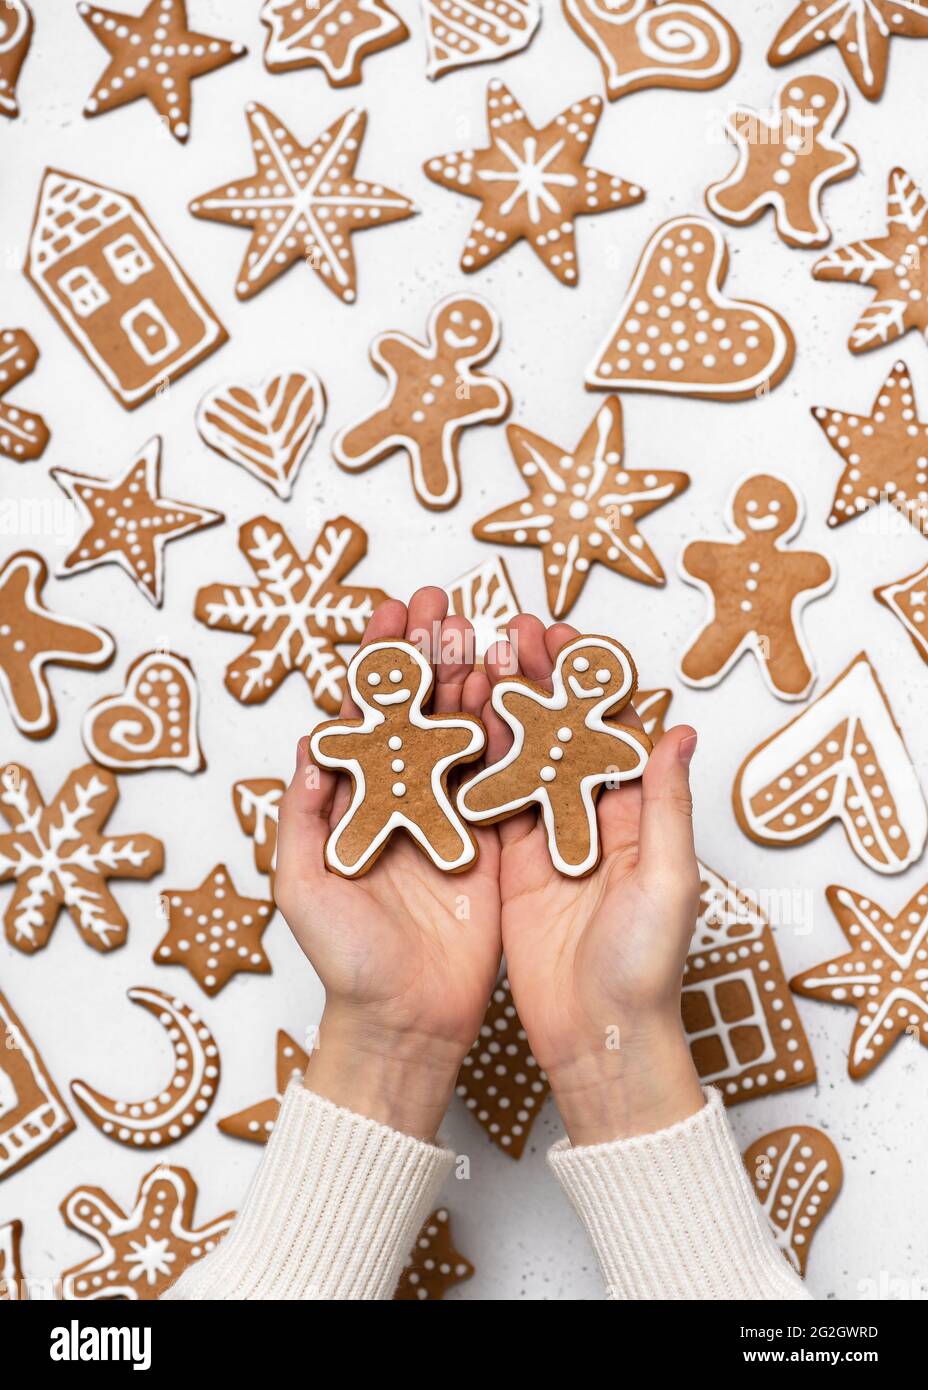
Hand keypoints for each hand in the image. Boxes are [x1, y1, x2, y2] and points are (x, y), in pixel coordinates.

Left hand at [274, 588, 500, 1140]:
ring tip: (486, 631)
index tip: (390, 612)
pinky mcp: (493, 842)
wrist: (406, 1019)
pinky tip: (519, 694)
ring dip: (475, 679)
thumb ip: (302, 815)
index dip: (378, 662)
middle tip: (445, 602)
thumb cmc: (345, 959)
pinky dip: (513, 735)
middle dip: (430, 652)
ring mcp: (451, 816)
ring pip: (465, 732)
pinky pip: (504, 778)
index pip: (368, 713)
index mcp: (358, 801)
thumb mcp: (304, 886)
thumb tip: (307, 743)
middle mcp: (405, 798)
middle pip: (420, 708)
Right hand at [482, 615, 704, 1145]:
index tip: (559, 632)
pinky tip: (445, 723)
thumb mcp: (667, 882)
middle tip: (503, 630)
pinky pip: (484, 805)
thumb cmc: (644, 968)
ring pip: (515, 758)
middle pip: (554, 731)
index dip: (581, 678)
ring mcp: (544, 841)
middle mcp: (586, 819)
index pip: (604, 727)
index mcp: (632, 815)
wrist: (600, 1040)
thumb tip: (677, 728)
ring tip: (469, 658)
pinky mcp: (507, 868)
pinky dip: (466, 764)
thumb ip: (664, 805)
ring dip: (494, 708)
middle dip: (530, 678)